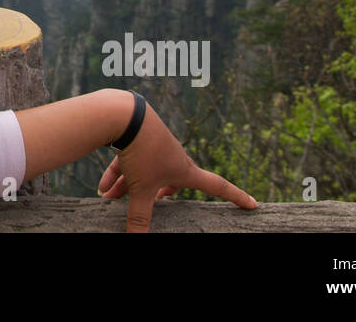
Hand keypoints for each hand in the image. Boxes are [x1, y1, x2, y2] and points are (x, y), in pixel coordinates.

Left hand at [97, 95, 257, 231]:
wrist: (124, 114)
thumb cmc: (142, 151)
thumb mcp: (141, 188)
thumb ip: (139, 217)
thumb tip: (136, 240)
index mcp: (184, 170)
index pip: (217, 186)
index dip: (236, 197)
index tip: (253, 204)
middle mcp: (173, 157)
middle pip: (173, 181)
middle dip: (162, 193)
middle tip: (159, 200)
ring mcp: (155, 146)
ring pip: (144, 172)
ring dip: (128, 187)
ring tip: (110, 198)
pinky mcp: (138, 139)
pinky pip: (130, 162)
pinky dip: (118, 174)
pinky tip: (103, 187)